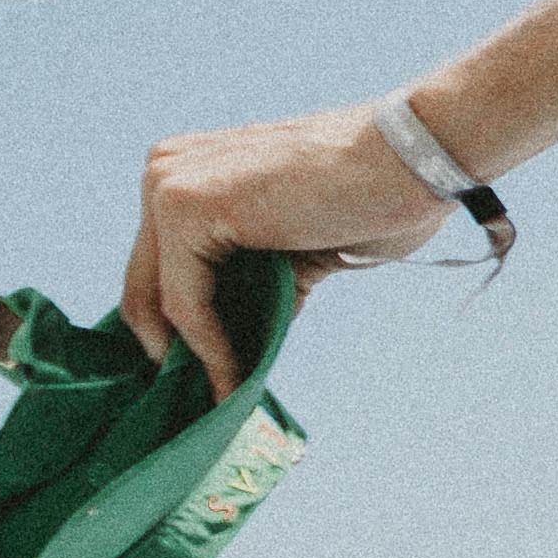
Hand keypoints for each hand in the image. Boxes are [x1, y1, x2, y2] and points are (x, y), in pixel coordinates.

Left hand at [119, 104, 453, 380]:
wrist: (412, 158)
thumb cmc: (375, 196)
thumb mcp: (302, 252)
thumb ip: (263, 285)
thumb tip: (244, 341)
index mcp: (190, 170)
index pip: (160, 265)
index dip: (176, 329)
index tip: (207, 376)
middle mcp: (166, 170)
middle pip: (145, 284)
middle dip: (173, 349)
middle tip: (206, 399)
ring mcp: (168, 185)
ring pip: (157, 299)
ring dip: (192, 357)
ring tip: (226, 398)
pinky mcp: (184, 207)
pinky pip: (184, 302)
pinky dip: (210, 349)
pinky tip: (236, 380)